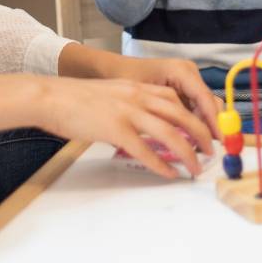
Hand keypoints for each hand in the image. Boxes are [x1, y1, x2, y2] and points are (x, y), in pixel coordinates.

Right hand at [0, 75, 214, 178]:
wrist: (50, 97)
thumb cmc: (75, 99)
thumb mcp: (111, 94)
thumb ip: (130, 104)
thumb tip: (145, 123)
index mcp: (137, 88)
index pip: (176, 100)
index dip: (195, 115)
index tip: (204, 131)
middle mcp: (138, 97)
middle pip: (182, 116)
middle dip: (201, 135)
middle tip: (211, 151)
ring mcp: (128, 113)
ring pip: (170, 134)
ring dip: (188, 153)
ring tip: (197, 168)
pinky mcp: (115, 130)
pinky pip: (146, 150)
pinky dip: (160, 164)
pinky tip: (169, 174)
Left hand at [110, 55, 221, 140]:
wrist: (111, 69)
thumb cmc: (123, 81)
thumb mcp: (141, 98)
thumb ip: (164, 117)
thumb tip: (181, 140)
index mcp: (181, 71)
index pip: (205, 98)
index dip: (214, 122)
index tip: (217, 142)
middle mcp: (189, 73)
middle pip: (210, 103)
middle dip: (211, 127)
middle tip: (207, 151)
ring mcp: (188, 80)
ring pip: (205, 107)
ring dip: (203, 128)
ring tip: (197, 149)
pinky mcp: (183, 88)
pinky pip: (195, 108)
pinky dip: (194, 124)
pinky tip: (189, 140)